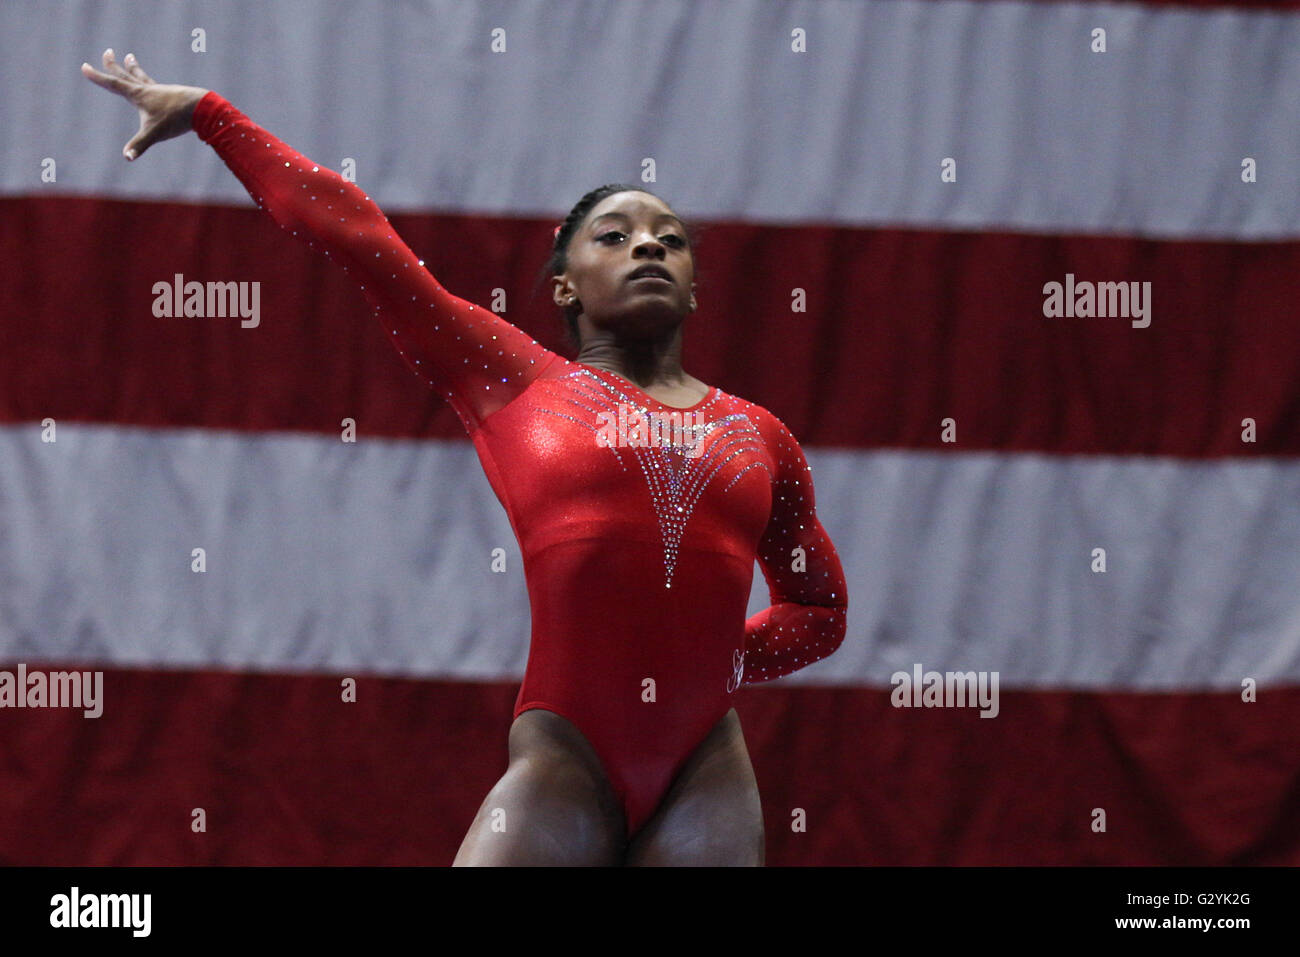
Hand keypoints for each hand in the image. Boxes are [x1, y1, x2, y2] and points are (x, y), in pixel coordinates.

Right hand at [80, 49, 208, 159]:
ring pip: (142, 76)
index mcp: (139, 95)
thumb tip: (127, 157)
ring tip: (130, 58)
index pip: (113, 84)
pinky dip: (150, 82)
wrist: (202, 108)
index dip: (97, 77)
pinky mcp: (171, 95)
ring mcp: (160, 91)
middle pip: (126, 75)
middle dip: (114, 65)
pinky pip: (156, 86)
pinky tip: (156, 87)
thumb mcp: (155, 133)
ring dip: (133, 68)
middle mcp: (148, 89)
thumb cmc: (176, 119)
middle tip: (107, 51)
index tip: (84, 67)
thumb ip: (139, 145)